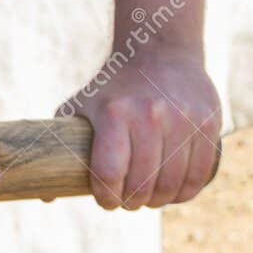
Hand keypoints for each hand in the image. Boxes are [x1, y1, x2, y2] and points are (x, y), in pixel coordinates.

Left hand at [60, 48, 220, 209]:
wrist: (158, 51)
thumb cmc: (111, 88)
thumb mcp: (79, 107)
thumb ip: (59, 146)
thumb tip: (45, 195)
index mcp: (115, 114)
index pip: (110, 173)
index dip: (107, 197)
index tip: (106, 201)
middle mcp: (150, 116)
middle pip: (143, 183)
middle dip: (132, 202)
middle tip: (127, 201)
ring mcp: (183, 119)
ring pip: (172, 183)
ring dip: (158, 200)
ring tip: (148, 198)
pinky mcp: (208, 123)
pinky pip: (200, 174)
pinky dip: (185, 192)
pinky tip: (173, 192)